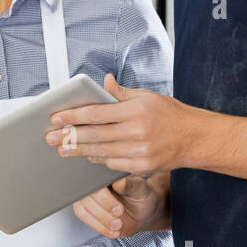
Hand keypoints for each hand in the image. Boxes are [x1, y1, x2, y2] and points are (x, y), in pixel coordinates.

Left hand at [44, 73, 195, 175]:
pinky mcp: (142, 166)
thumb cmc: (170, 114)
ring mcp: (140, 151)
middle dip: (70, 136)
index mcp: (136, 110)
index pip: (97, 113)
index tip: (56, 118)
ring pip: (101, 152)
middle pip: (95, 135)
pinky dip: (99, 159)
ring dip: (79, 150)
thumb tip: (105, 81)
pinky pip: (113, 164)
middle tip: (51, 137)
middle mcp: (137, 131)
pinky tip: (88, 155)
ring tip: (63, 148)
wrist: (195, 138)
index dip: (74, 116)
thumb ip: (122, 93)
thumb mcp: (147, 96)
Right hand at [73, 173, 165, 237]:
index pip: (95, 180)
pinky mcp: (85, 208)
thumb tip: (119, 182)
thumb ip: (130, 186)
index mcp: (105, 171)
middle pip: (86, 196)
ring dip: (101, 220)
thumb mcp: (141, 190)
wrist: (143, 212)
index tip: (119, 209)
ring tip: (118, 225)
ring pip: (82, 208)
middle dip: (103, 210)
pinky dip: (99, 227)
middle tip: (120, 215)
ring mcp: (86, 195)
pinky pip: (84, 217)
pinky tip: (113, 231)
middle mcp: (92, 181)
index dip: (105, 197)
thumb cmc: (141, 196)